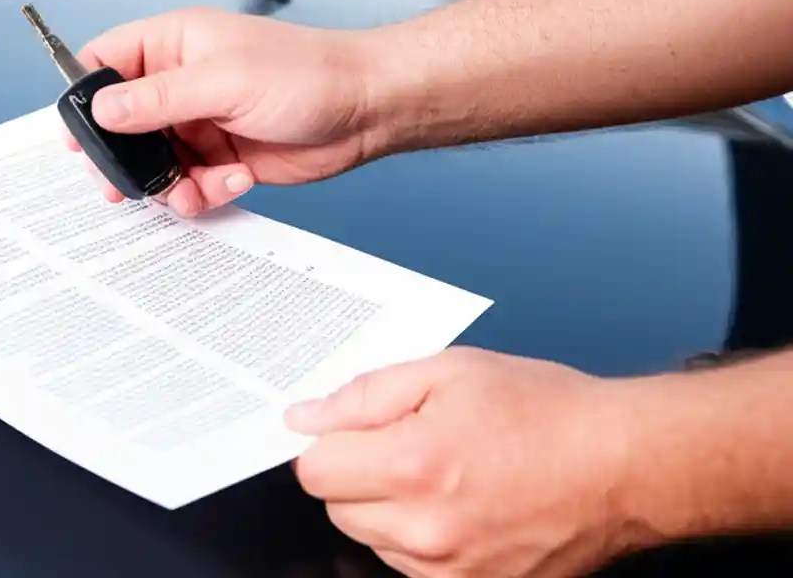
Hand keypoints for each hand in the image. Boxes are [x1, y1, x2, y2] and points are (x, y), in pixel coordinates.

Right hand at [63, 7, 382, 215]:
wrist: (366, 110)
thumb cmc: (308, 73)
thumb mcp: (222, 81)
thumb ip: (157, 99)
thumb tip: (102, 109)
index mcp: (175, 44)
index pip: (107, 60)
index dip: (85, 94)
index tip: (77, 132)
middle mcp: (183, 83)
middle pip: (123, 122)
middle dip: (121, 157)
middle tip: (118, 183)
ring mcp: (202, 122)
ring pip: (155, 161)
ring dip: (166, 184)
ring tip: (185, 192)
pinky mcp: (223, 157)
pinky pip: (191, 183)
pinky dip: (203, 192)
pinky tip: (232, 182)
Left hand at [285, 347, 654, 577]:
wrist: (625, 465)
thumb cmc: (546, 411)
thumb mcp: (449, 372)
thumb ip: (364, 396)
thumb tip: (303, 418)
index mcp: (414, 465)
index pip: (314, 471)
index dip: (330, 443)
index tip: (356, 430)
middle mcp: (426, 529)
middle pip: (337, 507)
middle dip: (358, 473)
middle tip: (411, 444)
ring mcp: (449, 570)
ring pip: (370, 538)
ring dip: (388, 507)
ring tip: (446, 473)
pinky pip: (408, 566)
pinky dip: (419, 538)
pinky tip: (461, 506)